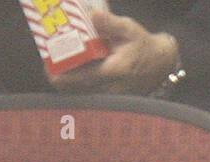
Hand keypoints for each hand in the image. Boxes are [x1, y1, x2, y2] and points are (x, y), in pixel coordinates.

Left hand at [48, 10, 178, 93]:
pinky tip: (73, 78)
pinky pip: (92, 95)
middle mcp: (111, 87)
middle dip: (62, 82)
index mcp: (113, 71)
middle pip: (79, 90)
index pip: (83, 77)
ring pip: (84, 95)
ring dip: (70, 86)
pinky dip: (80, 88)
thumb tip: (92, 15)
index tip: (48, 71)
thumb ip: (110, 23)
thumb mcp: (129, 28)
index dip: (64, 76)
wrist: (161, 64)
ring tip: (56, 73)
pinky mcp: (114, 98)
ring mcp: (113, 96)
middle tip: (48, 71)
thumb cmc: (143, 45)